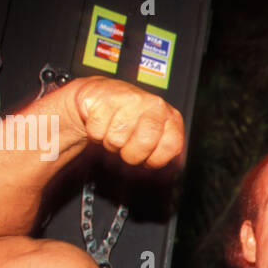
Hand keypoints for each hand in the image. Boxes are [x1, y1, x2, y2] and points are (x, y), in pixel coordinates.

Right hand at [62, 76, 185, 168]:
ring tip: (113, 132)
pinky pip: (97, 132)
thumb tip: (159, 172)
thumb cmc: (129, 120)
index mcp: (170, 116)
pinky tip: (102, 124)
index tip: (147, 159)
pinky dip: (96, 134)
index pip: (172, 145)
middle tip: (126, 148)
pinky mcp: (104, 99)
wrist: (102, 95)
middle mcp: (153, 105)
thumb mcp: (151, 135)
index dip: (156, 159)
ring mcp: (130, 99)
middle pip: (145, 143)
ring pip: (117, 140)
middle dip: (131, 154)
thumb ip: (160, 152)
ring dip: (111, 144)